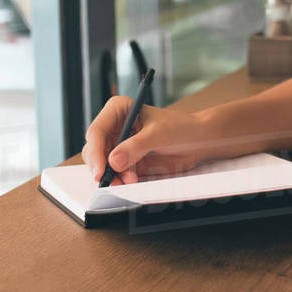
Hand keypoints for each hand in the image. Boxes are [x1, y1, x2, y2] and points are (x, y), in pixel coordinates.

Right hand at [81, 96, 209, 184]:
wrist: (197, 141)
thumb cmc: (181, 128)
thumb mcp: (159, 134)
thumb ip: (136, 147)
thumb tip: (113, 161)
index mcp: (119, 109)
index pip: (97, 131)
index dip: (96, 151)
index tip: (101, 170)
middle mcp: (114, 125)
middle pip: (95, 149)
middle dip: (101, 167)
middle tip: (110, 181)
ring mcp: (118, 143)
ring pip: (102, 163)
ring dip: (111, 175)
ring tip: (127, 181)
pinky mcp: (125, 159)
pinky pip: (114, 172)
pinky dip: (119, 179)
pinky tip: (130, 180)